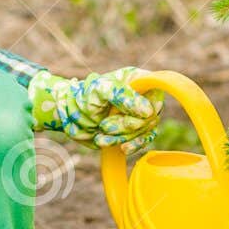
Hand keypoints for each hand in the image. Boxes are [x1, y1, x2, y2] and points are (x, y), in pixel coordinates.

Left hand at [29, 66, 163, 151]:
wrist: (72, 115)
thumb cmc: (85, 96)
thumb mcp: (101, 90)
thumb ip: (123, 96)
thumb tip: (148, 111)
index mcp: (137, 80)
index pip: (157, 91)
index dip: (151, 105)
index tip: (140, 114)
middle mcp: (142, 97)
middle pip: (150, 115)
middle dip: (127, 125)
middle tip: (104, 125)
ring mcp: (139, 115)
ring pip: (146, 131)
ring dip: (124, 137)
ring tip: (102, 136)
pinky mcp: (135, 131)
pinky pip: (143, 141)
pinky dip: (132, 146)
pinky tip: (122, 148)